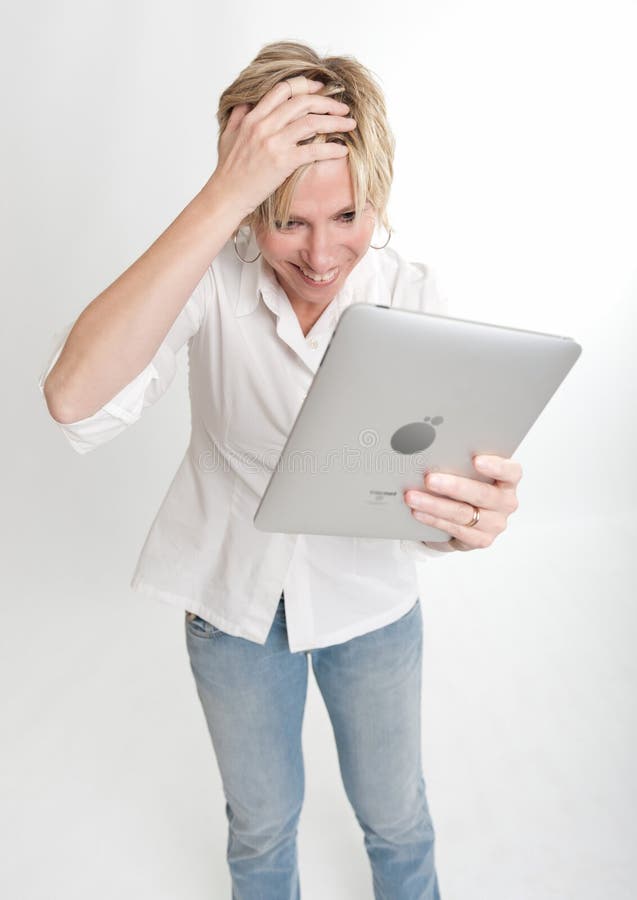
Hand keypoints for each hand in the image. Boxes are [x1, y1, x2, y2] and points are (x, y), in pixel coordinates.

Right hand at [211, 78, 356, 217]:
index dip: (305, 85)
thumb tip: (246, 104)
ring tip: (349, 124)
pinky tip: (342, 150)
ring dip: (335, 122)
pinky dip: (331, 149)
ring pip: (312, 122)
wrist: (227, 195)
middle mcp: (264, 125)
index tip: (320, 89)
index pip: (283, 89)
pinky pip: (313, 150)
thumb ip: (238, 116)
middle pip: (302, 102)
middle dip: (327, 102)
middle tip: (342, 108)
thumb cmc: (228, 170)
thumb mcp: (228, 136)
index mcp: (253, 116)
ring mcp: (274, 143)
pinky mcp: (283, 162)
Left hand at [403, 454, 521, 551]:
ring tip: (413, 497)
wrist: (462, 516)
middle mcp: (506, 502)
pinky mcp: (481, 540)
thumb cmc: (466, 485)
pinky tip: (418, 512)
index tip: (476, 460)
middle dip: (453, 486)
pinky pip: (455, 529)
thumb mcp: (467, 471)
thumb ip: (460, 462)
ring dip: (434, 505)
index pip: (511, 472)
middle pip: (482, 494)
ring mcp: (495, 524)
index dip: (496, 466)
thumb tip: (433, 452)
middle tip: (429, 479)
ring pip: (463, 513)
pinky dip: (433, 519)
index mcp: (508, 480)